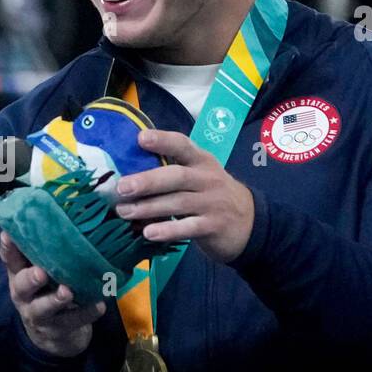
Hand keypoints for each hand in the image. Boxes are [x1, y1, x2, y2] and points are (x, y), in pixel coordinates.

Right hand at [0, 231, 104, 357]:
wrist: (53, 336)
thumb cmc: (47, 291)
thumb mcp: (41, 270)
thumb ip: (45, 251)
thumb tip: (63, 211)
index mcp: (19, 275)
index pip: (9, 259)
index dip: (7, 247)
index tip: (8, 233)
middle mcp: (24, 295)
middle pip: (22, 286)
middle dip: (30, 279)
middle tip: (41, 272)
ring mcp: (40, 314)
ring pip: (44, 308)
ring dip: (56, 299)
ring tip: (67, 291)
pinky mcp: (58, 329)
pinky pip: (73, 321)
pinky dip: (86, 313)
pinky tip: (99, 305)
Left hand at [114, 129, 254, 263]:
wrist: (249, 223)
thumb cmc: (210, 195)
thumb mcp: (199, 176)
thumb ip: (171, 171)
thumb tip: (127, 171)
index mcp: (201, 161)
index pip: (183, 145)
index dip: (163, 140)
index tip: (140, 138)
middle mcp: (208, 178)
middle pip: (177, 176)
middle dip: (148, 181)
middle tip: (122, 187)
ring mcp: (212, 203)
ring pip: (178, 203)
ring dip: (149, 208)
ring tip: (125, 212)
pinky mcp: (213, 226)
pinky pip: (188, 228)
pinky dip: (168, 230)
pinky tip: (148, 233)